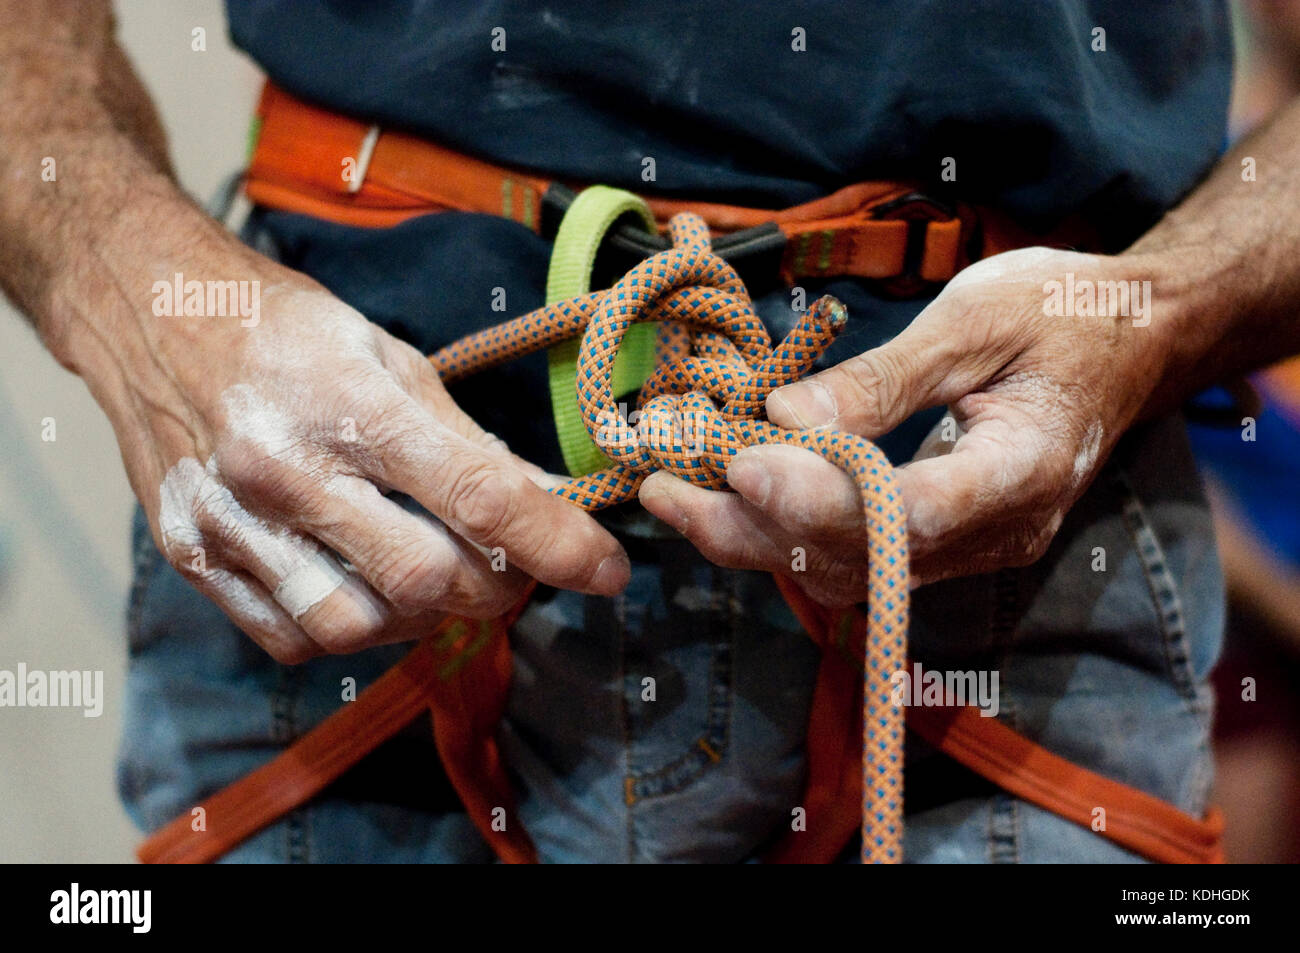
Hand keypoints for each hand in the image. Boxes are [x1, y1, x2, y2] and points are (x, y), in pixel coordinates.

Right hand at [70, 250, 627, 663]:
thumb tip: (548, 502)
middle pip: (424, 579)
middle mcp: (282, 471)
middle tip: (513, 565)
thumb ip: (469, 441)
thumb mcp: (392, 358)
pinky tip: (368, 587)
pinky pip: (292, 638)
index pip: (478, 494)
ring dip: (424, 617)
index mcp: (346, 402)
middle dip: (495, 586)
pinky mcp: (192, 558)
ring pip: (359, 626)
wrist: (149, 310)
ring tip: (437, 575)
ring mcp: (229, 522)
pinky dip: (353, 627)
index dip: (557, 542)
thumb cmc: (283, 326)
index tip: (607, 568)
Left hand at [639, 247, 1167, 598]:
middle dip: (756, 525)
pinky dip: (782, 531)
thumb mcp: (975, 318)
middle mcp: (995, 532)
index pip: (910, 513)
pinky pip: (853, 556)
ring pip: (846, 571)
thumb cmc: (1063, 310)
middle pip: (862, 560)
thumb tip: (783, 419)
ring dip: (754, 538)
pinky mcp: (942, 541)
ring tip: (667, 494)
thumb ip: (882, 380)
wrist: (1131, 339)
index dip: (819, 498)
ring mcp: (970, 547)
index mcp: (1023, 469)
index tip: (741, 461)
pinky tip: (722, 499)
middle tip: (664, 485)